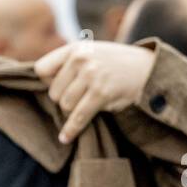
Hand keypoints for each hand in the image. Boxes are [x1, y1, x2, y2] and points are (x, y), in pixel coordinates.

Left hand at [34, 40, 154, 143]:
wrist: (146, 68)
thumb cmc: (112, 65)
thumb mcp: (90, 54)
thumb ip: (66, 64)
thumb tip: (40, 82)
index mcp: (75, 49)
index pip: (41, 69)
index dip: (47, 82)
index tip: (57, 87)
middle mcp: (81, 59)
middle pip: (53, 92)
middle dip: (63, 99)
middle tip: (80, 97)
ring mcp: (92, 75)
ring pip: (64, 105)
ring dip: (72, 110)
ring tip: (87, 104)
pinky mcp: (101, 93)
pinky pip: (78, 117)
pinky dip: (71, 130)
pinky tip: (65, 138)